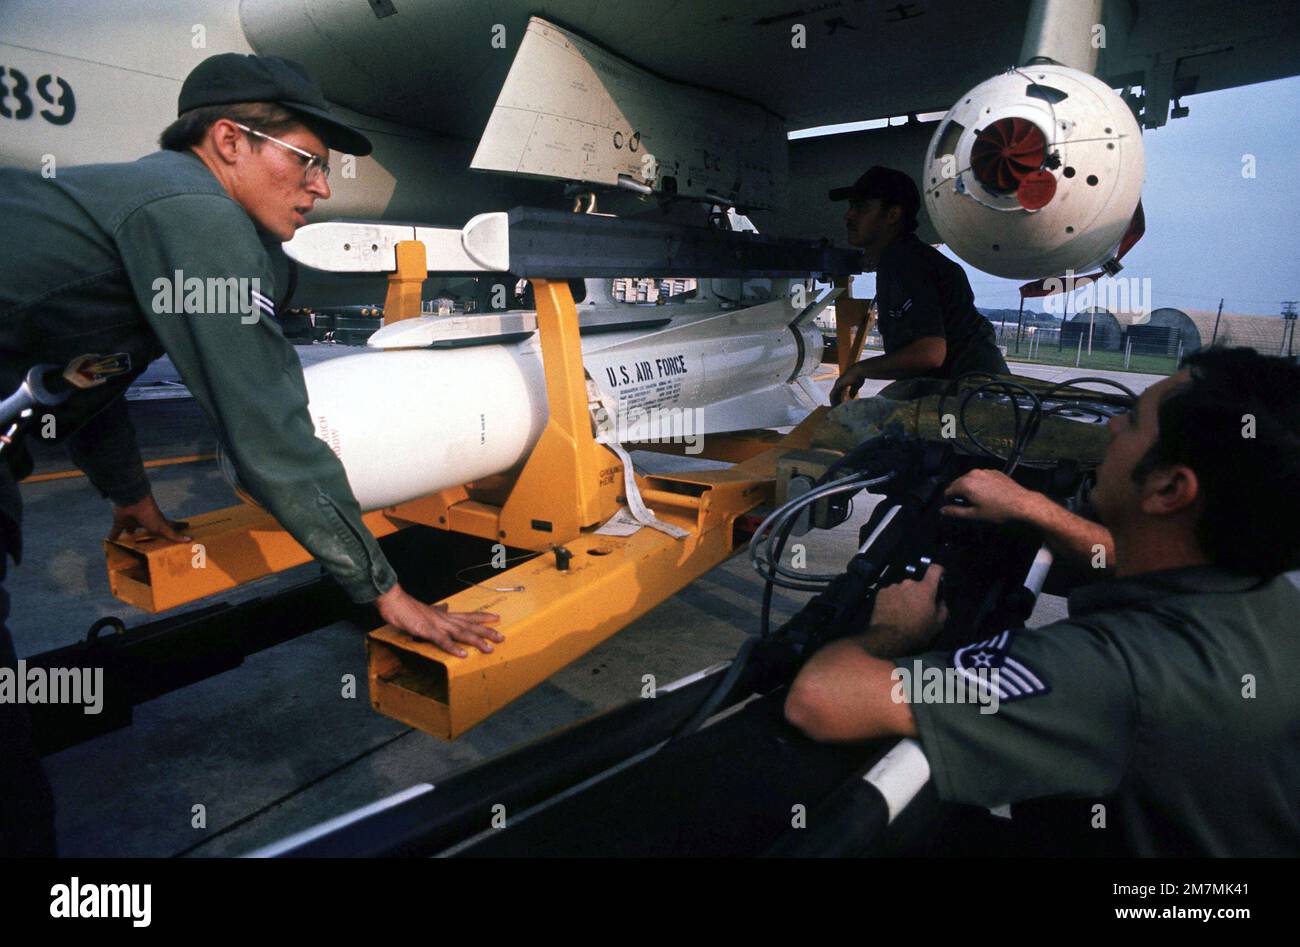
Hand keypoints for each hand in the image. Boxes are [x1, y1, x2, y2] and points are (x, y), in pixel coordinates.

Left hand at [108, 494, 190, 542]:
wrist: (133, 500)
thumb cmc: (150, 513)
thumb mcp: (162, 527)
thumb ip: (173, 534)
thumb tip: (191, 540)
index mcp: (157, 522)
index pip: (168, 526)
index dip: (174, 527)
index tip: (181, 527)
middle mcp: (145, 522)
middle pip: (147, 529)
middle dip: (148, 534)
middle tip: (149, 538)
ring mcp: (133, 522)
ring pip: (132, 530)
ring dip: (130, 535)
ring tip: (128, 543)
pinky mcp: (120, 522)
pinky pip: (115, 532)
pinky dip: (113, 536)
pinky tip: (109, 542)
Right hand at [376, 584, 501, 657]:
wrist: (394, 601)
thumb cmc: (407, 607)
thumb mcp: (426, 609)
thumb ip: (438, 610)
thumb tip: (446, 606)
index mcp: (445, 615)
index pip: (468, 615)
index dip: (483, 617)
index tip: (497, 618)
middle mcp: (445, 619)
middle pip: (470, 625)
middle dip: (487, 632)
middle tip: (502, 637)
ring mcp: (438, 625)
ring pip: (461, 633)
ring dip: (476, 641)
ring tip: (489, 648)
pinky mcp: (427, 631)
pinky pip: (443, 641)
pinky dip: (454, 648)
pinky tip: (463, 654)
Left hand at [829, 362, 867, 405]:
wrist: (859, 371)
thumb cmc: (859, 376)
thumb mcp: (857, 385)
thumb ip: (853, 391)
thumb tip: (850, 397)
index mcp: (843, 383)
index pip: (838, 392)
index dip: (838, 398)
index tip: (840, 405)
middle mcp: (839, 383)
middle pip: (834, 394)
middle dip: (835, 401)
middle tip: (836, 409)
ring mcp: (837, 383)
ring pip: (832, 395)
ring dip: (833, 402)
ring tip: (834, 409)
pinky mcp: (838, 385)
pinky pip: (833, 394)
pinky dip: (833, 400)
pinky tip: (834, 405)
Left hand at [865, 565, 947, 657]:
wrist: (888, 638)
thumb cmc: (916, 631)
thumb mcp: (937, 625)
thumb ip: (942, 609)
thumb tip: (940, 601)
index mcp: (925, 588)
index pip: (935, 569)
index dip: (938, 571)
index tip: (939, 575)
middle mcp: (908, 583)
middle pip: (917, 584)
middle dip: (918, 593)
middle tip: (916, 608)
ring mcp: (893, 587)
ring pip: (902, 589)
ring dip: (904, 596)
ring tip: (902, 612)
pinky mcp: (881, 593)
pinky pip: (890, 593)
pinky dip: (892, 600)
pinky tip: (891, 612)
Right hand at [942, 468, 1037, 524]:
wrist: (1021, 503)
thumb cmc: (998, 510)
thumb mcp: (974, 515)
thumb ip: (955, 512)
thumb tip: (942, 510)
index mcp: (965, 483)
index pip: (948, 490)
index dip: (950, 501)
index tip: (956, 508)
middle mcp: (973, 474)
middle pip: (958, 483)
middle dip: (960, 493)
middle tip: (968, 506)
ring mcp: (985, 471)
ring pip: (970, 479)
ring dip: (970, 488)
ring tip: (980, 501)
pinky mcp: (994, 472)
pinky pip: (981, 477)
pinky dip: (981, 484)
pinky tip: (989, 494)